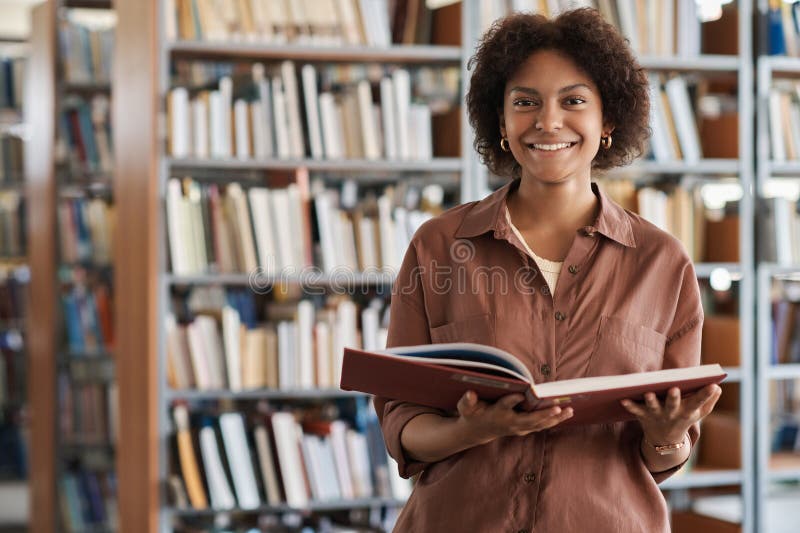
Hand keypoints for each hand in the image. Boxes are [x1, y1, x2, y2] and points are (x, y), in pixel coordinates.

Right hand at [456, 390, 573, 445]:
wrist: (478, 431)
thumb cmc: (472, 414)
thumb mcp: (465, 407)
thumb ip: (467, 401)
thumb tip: (470, 393)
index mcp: (497, 414)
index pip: (505, 406)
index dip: (512, 400)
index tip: (521, 394)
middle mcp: (510, 422)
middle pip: (529, 419)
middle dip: (544, 414)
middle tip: (557, 407)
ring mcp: (519, 428)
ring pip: (540, 424)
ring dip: (555, 418)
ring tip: (570, 410)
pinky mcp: (525, 428)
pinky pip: (542, 425)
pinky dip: (554, 420)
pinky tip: (566, 413)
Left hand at [620, 384, 721, 443]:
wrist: (665, 440)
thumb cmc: (684, 418)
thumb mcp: (699, 413)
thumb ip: (709, 400)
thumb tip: (717, 387)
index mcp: (687, 411)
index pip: (699, 402)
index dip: (706, 394)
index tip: (713, 385)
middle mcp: (672, 413)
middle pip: (673, 405)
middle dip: (673, 398)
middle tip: (674, 389)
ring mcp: (657, 415)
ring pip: (653, 408)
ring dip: (650, 401)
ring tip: (648, 393)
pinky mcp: (643, 416)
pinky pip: (635, 411)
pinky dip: (629, 406)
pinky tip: (623, 399)